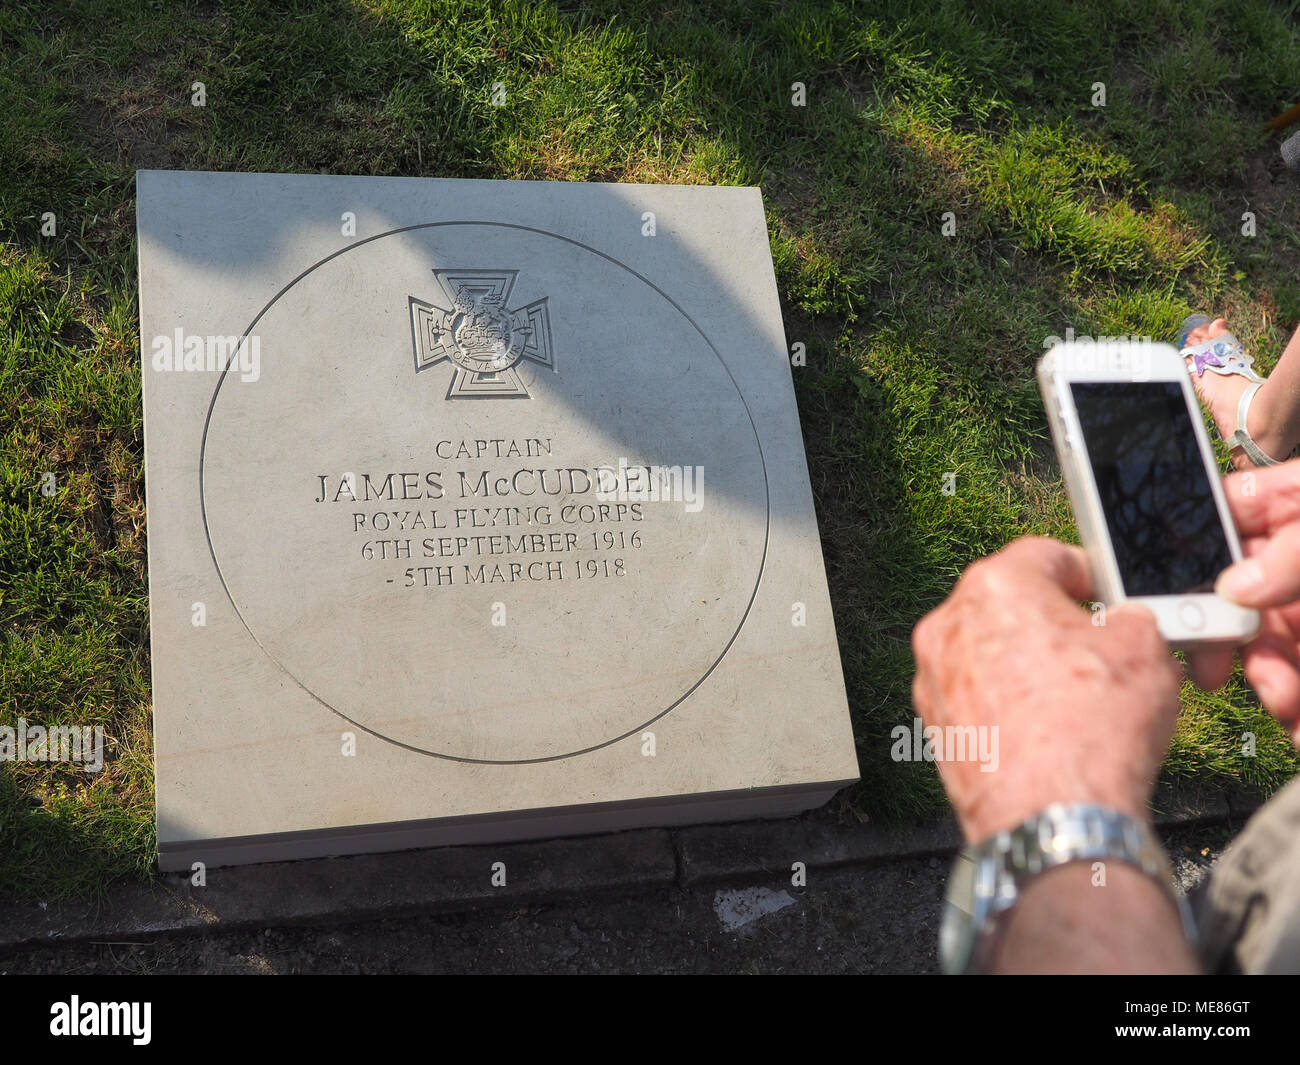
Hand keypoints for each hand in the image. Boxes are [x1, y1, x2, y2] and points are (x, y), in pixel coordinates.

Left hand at [911, 536, 1182, 842]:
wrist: (1054, 817)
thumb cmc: (1091, 731)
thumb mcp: (1146, 647)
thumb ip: (1128, 617)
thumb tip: (1122, 623)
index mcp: (994, 586)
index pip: (1045, 555)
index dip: (1086, 573)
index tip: (1104, 594)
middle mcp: (949, 624)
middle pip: (1010, 604)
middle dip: (1053, 621)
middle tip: (1096, 648)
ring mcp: (933, 676)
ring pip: (989, 651)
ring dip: (1026, 663)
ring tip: (1075, 696)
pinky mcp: (933, 724)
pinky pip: (976, 696)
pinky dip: (1006, 703)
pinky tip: (1045, 728)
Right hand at [1188, 460, 1299, 738]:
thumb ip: (1294, 555)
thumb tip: (1234, 590)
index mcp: (1288, 504)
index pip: (1220, 527)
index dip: (1195, 571)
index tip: (1191, 618)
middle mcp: (1294, 556)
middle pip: (1242, 603)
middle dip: (1243, 650)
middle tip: (1247, 682)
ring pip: (1277, 650)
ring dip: (1277, 685)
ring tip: (1290, 711)